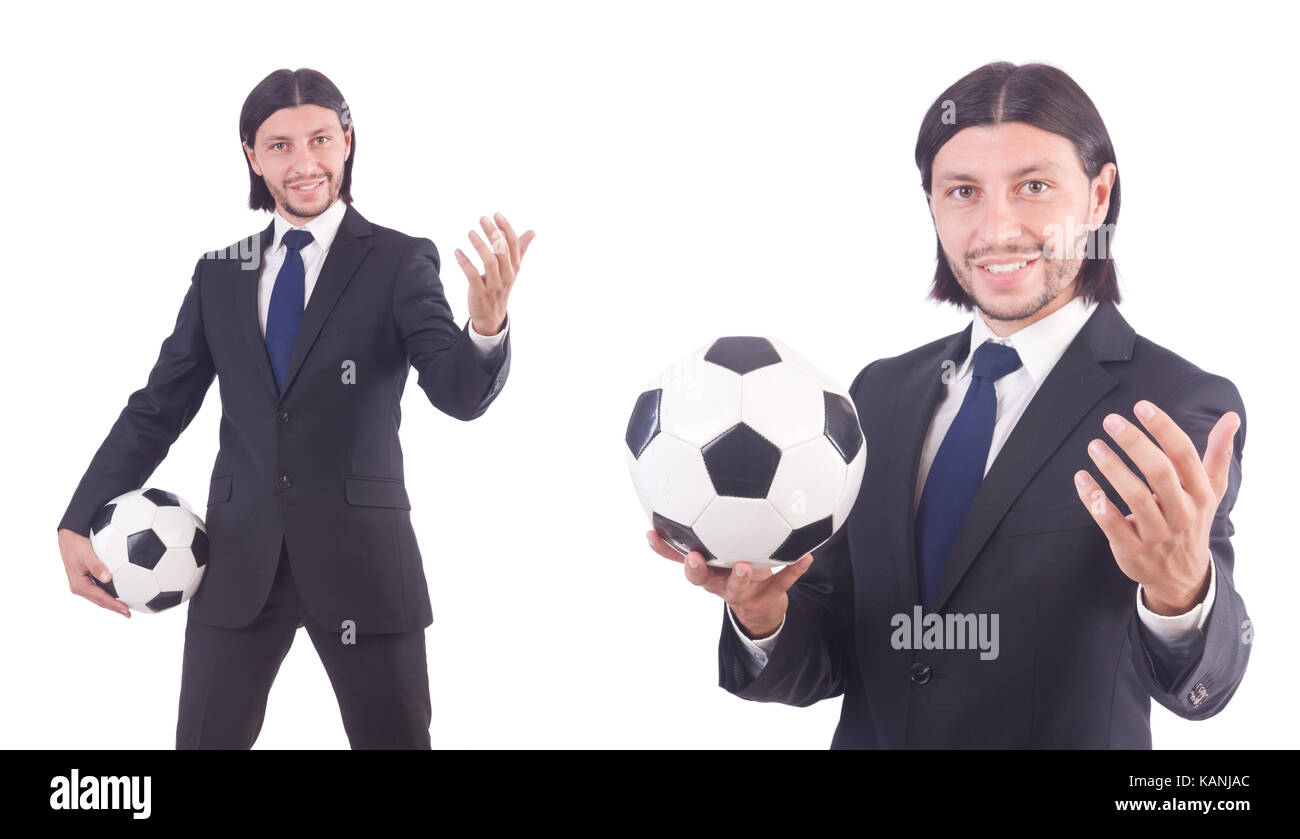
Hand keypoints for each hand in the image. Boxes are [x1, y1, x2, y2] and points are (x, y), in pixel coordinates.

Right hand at [58, 528, 129, 617]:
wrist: (68, 538)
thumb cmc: (77, 545)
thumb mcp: (87, 555)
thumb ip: (97, 567)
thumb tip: (108, 578)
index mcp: (80, 585)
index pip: (101, 599)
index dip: (114, 606)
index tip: (126, 610)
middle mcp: (79, 587)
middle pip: (99, 601)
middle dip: (113, 608)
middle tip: (128, 614)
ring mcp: (80, 584)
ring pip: (98, 597)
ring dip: (110, 603)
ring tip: (123, 608)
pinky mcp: (82, 579)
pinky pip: (97, 590)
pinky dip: (107, 594)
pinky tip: (116, 593)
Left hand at [454, 212, 534, 336]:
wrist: (492, 317)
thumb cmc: (501, 287)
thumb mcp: (512, 269)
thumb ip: (521, 249)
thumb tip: (532, 232)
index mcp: (514, 267)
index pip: (514, 245)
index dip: (506, 228)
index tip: (496, 214)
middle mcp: (507, 276)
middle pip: (502, 251)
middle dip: (493, 234)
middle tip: (483, 219)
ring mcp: (494, 285)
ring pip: (489, 262)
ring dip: (480, 246)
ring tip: (470, 233)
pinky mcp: (480, 293)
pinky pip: (472, 275)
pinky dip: (465, 262)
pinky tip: (457, 252)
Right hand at [645, 529, 811, 637]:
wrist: (760, 604)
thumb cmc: (735, 563)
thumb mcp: (718, 546)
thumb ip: (706, 520)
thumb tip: (690, 482)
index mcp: (705, 565)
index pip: (677, 557)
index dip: (662, 547)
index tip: (651, 533)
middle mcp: (718, 580)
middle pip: (700, 578)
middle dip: (695, 569)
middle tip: (694, 556)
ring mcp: (742, 591)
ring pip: (737, 586)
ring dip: (740, 576)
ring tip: (745, 565)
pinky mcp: (766, 596)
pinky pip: (781, 583)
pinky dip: (793, 571)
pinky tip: (806, 557)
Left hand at [1073, 400, 1239, 615]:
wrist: (1182, 576)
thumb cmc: (1192, 521)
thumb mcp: (1210, 491)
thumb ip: (1217, 454)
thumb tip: (1232, 417)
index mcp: (1200, 494)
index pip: (1184, 455)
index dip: (1163, 428)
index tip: (1141, 406)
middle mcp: (1182, 513)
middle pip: (1159, 472)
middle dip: (1134, 443)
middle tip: (1110, 421)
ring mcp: (1157, 533)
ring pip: (1134, 496)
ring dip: (1112, 467)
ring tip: (1094, 446)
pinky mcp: (1132, 549)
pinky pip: (1110, 521)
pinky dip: (1094, 498)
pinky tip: (1081, 478)